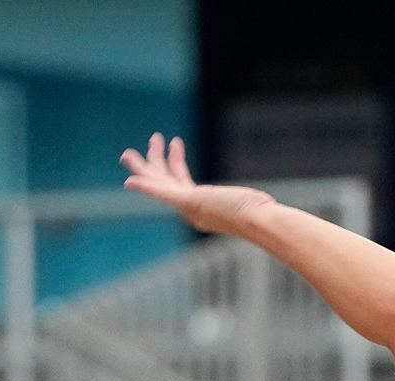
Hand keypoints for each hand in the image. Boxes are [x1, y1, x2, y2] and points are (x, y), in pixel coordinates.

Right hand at [121, 133, 276, 234]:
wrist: (262, 224)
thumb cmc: (264, 217)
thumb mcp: (254, 206)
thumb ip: (250, 204)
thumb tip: (265, 204)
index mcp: (202, 211)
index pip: (183, 185)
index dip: (176, 166)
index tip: (175, 147)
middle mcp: (192, 211)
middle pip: (166, 182)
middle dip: (154, 163)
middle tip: (152, 141)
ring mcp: (189, 207)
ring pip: (160, 182)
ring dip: (147, 164)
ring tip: (135, 149)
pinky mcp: (189, 202)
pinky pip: (161, 192)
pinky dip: (145, 186)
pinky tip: (129, 181)